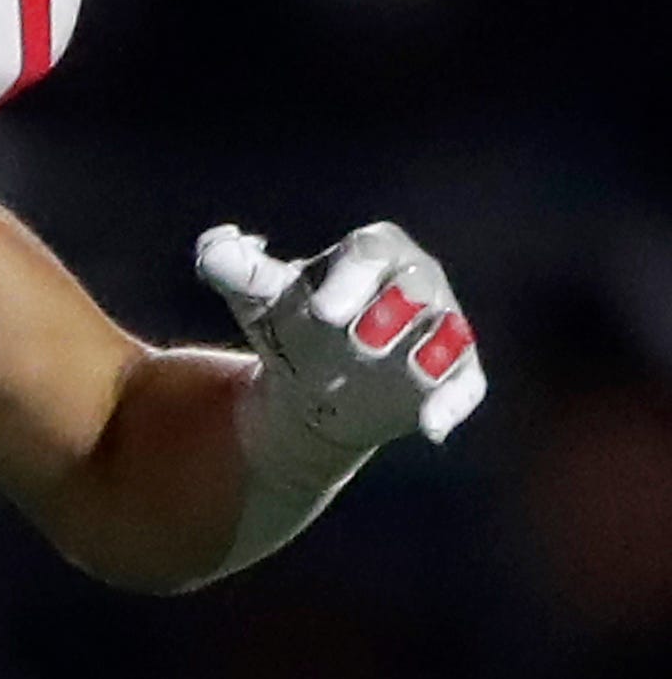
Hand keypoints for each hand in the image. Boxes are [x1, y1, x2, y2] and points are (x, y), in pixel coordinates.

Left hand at [196, 220, 484, 453]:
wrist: (315, 391)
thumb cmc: (292, 328)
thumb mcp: (259, 301)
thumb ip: (236, 272)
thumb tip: (214, 249)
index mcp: (369, 253)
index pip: (368, 252)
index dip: (349, 278)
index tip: (320, 311)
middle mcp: (414, 283)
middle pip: (415, 285)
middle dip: (392, 308)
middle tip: (361, 337)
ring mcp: (438, 329)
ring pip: (448, 332)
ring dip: (434, 350)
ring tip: (415, 369)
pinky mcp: (452, 377)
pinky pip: (465, 386)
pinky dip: (453, 403)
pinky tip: (431, 429)